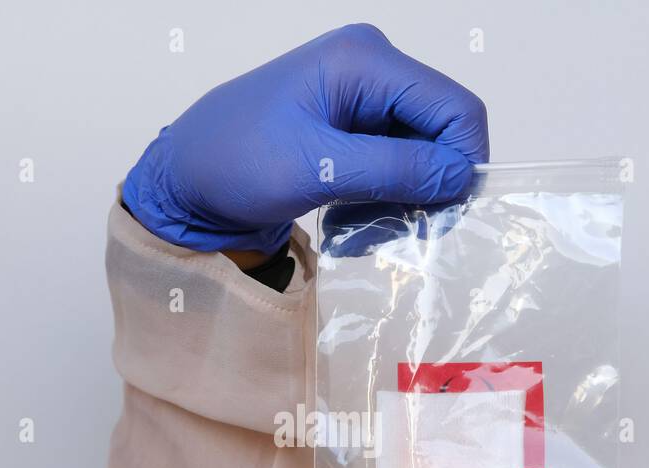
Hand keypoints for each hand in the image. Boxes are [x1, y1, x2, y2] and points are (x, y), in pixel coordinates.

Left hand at [123, 23, 489, 254]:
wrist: (187, 180)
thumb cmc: (233, 163)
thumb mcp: (316, 170)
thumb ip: (393, 169)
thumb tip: (459, 177)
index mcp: (364, 59)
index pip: (454, 107)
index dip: (461, 161)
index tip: (440, 212)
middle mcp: (372, 68)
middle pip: (442, 130)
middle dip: (429, 184)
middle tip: (398, 226)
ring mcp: (364, 98)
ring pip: (422, 154)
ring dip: (403, 197)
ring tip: (359, 222)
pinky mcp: (354, 129)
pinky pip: (396, 164)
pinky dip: (385, 198)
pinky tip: (351, 215)